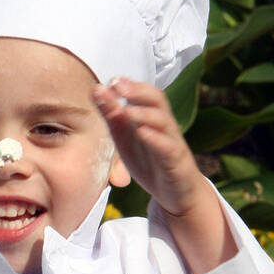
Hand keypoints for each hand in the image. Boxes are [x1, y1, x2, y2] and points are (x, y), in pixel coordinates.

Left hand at [91, 78, 204, 215]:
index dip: (130, 85)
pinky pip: (168, 147)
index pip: (144, 94)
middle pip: (157, 100)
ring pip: (163, 122)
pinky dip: (155, 138)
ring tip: (126, 109)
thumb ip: (112, 116)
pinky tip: (142, 132)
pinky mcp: (176, 162)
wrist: (176, 193)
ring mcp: (172, 143)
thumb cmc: (150, 162)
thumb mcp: (125, 138)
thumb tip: (97, 89)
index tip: (112, 80)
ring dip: (144, 113)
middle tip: (118, 84)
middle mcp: (164, 126)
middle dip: (138, 91)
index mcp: (151, 118)